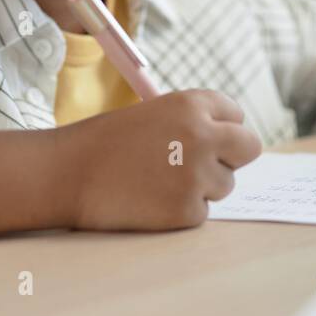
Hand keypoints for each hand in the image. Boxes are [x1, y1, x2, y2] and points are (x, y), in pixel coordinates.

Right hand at [62, 89, 261, 229]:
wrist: (67, 173)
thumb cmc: (105, 141)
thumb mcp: (154, 113)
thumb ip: (193, 122)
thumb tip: (229, 143)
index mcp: (192, 104)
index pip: (236, 115)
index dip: (221, 128)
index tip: (207, 136)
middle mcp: (202, 136)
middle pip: (248, 148)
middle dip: (231, 156)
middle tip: (203, 164)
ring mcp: (197, 176)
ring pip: (224, 184)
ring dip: (201, 185)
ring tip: (158, 180)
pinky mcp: (187, 211)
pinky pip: (202, 212)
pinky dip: (180, 210)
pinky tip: (149, 200)